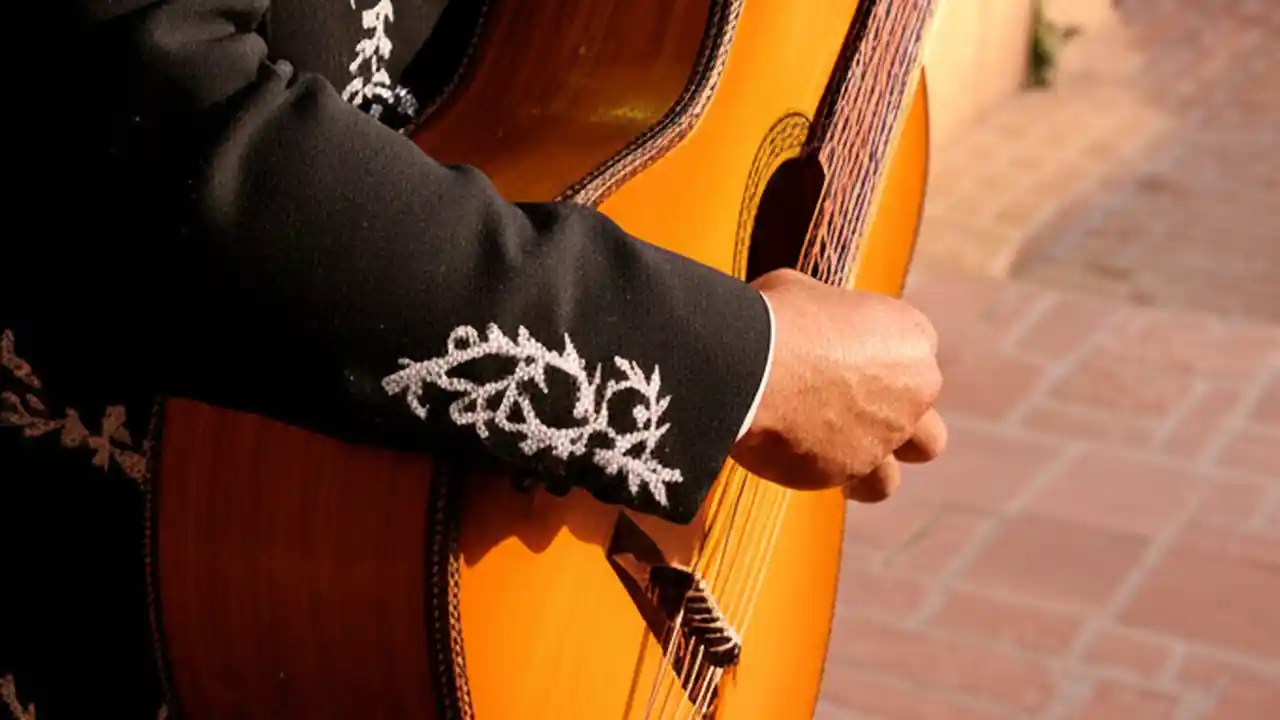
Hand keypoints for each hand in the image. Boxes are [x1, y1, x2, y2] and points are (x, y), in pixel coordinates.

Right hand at [730, 269, 946, 501]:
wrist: (747, 366)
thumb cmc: (774, 318)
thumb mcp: (804, 291)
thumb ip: (826, 315)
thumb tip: (809, 319)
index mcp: (911, 336)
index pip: (917, 357)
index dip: (881, 362)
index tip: (846, 360)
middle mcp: (914, 391)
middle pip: (927, 429)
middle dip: (895, 427)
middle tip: (851, 415)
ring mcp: (886, 437)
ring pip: (894, 474)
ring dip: (869, 468)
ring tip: (830, 453)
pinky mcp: (852, 470)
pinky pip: (851, 484)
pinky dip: (830, 475)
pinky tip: (802, 458)